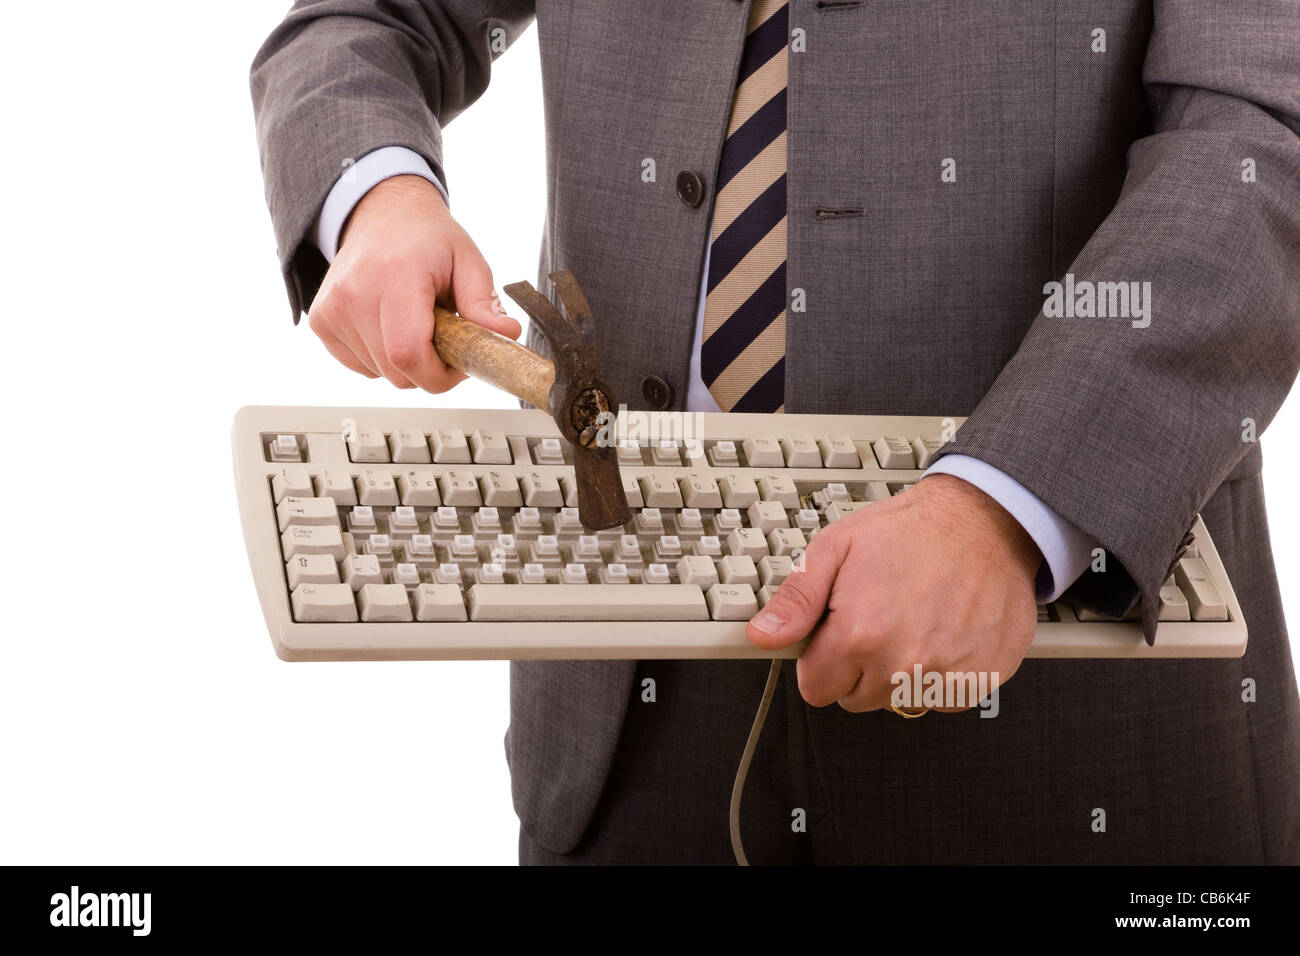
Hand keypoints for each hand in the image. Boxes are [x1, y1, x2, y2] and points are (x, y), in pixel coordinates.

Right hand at [307, 175, 521, 391]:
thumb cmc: (426, 238)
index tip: (458, 365)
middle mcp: (355, 292)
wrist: (381, 215)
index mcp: (395, 275)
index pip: (408, 352)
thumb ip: (484, 303)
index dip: (438, 374)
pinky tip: (392, 327)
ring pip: (381, 373)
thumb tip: (505, 334)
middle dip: (429, 369)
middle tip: (446, 340)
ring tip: (417, 323)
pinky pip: (361, 366)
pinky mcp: (321, 321)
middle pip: (397, 371)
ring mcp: (332, 308)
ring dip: (407, 363)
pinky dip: (383, 359)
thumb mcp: (468, 261)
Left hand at [746, 473, 1040, 711]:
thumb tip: (762, 635)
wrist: (984, 520)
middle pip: (856, 699)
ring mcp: (946, 675)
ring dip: (898, 673)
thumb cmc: (911, 530)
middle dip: (857, 667)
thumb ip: (796, 600)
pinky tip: (940, 633)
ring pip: (899, 702)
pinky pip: (943, 700)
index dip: (820, 660)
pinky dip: (939, 675)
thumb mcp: (835, 548)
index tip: (834, 635)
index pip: (816, 689)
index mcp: (860, 635)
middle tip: (876, 620)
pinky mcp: (981, 678)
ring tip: (910, 622)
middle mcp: (903, 664)